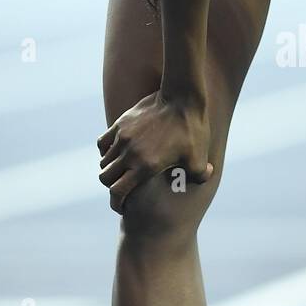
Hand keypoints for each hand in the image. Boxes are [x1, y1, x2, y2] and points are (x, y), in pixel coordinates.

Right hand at [97, 90, 213, 212]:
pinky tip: (117, 151)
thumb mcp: (200, 158)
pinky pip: (103, 143)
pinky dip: (106, 151)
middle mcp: (129, 154)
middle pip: (106, 178)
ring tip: (122, 169)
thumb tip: (202, 179)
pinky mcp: (120, 124)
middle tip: (122, 188)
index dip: (116, 203)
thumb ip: (201, 175)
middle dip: (112, 187)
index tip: (122, 207)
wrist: (181, 98)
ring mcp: (122, 138)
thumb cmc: (192, 130)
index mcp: (144, 167)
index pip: (117, 192)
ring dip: (111, 168)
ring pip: (104, 161)